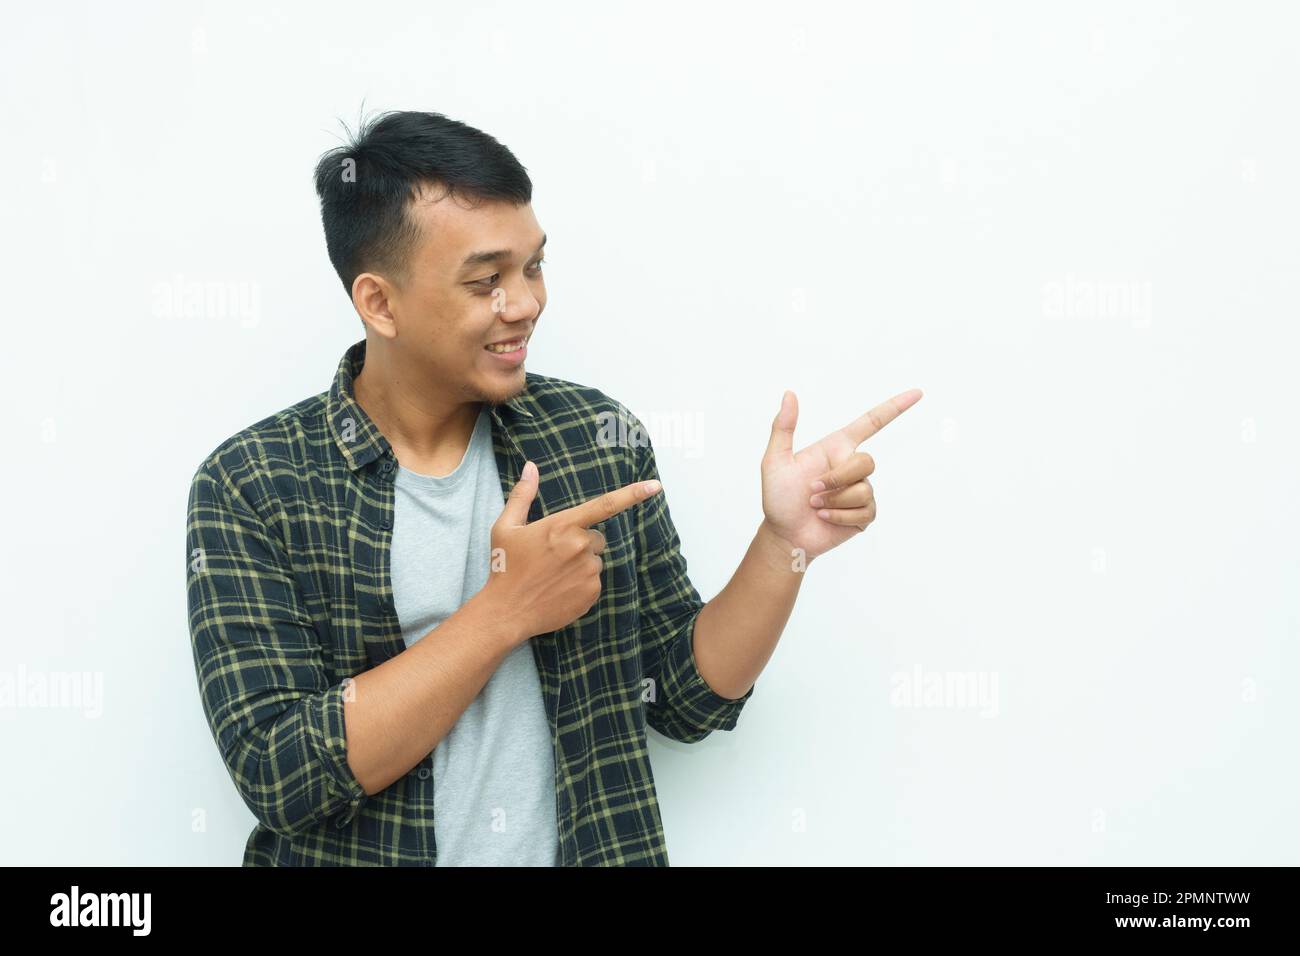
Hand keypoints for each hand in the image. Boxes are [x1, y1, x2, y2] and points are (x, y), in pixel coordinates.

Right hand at [480, 460, 662, 642]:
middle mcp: (581, 546)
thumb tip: (531, 467)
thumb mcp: (506, 527)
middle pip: (596, 537)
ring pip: (594, 560)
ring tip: (553, 575)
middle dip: (580, 543)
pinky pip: (594, 581)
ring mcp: (589, 571)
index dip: (633, 494)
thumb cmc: (504, 567)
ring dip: (580, 564)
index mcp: (563, 525)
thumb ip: (523, 495)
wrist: (506, 611)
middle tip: (553, 556)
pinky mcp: (592, 593)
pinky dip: (581, 584)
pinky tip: (559, 589)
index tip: (655, 485)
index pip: (605, 505)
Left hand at [760, 388, 922, 563]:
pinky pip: (865, 511)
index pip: (871, 423)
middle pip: (867, 462)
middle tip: (812, 490)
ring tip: (815, 506)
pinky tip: (824, 518)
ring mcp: (860, 491)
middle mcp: (851, 467)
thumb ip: (783, 428)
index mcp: (836, 448)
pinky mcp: (864, 514)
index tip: (917, 394)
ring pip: (864, 490)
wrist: (784, 534)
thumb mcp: (775, 460)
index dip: (894, 408)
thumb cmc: (778, 497)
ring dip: (834, 500)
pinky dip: (839, 516)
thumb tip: (789, 394)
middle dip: (838, 478)